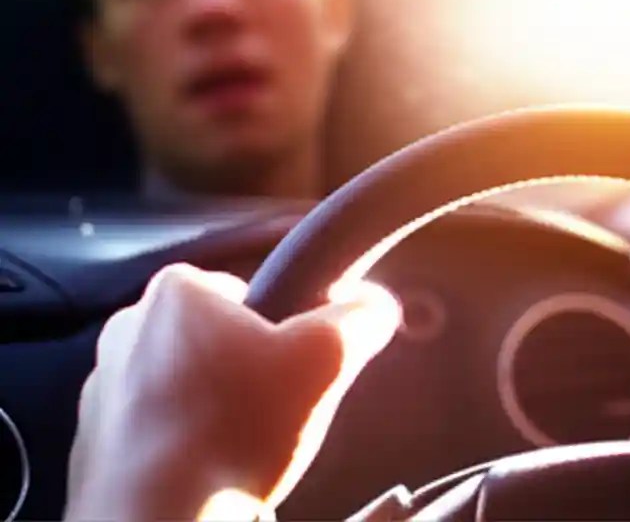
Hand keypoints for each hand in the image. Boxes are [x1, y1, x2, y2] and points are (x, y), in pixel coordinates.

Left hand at [64, 263, 400, 519]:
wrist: (159, 519)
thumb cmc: (232, 433)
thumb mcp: (328, 359)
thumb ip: (362, 317)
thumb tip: (375, 307)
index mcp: (176, 293)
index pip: (243, 289)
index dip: (279, 327)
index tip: (293, 364)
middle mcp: (128, 329)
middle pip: (214, 339)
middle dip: (245, 370)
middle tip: (276, 408)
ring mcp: (102, 388)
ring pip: (184, 386)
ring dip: (213, 409)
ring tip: (242, 446)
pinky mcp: (95, 441)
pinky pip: (156, 432)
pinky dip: (182, 447)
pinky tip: (210, 470)